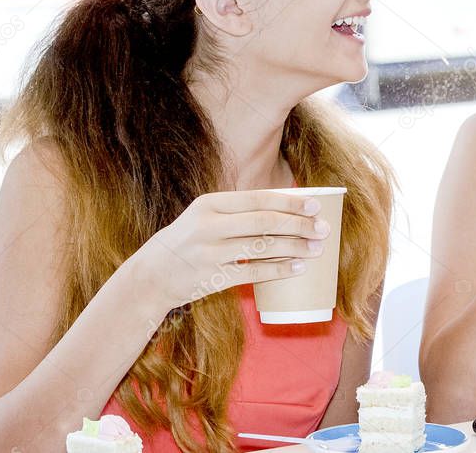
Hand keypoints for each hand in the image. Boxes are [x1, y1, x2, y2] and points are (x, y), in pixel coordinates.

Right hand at [132, 190, 329, 311]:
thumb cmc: (188, 241)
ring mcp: (210, 252)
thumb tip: (287, 208)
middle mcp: (209, 225)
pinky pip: (253, 273)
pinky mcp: (212, 277)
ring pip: (262, 247)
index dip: (290, 201)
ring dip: (294, 247)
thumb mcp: (205, 216)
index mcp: (210, 204)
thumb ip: (239, 211)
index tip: (315, 205)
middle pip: (264, 222)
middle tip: (323, 229)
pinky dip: (278, 270)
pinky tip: (297, 268)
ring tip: (316, 248)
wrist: (151, 275)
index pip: (258, 199)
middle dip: (299, 225)